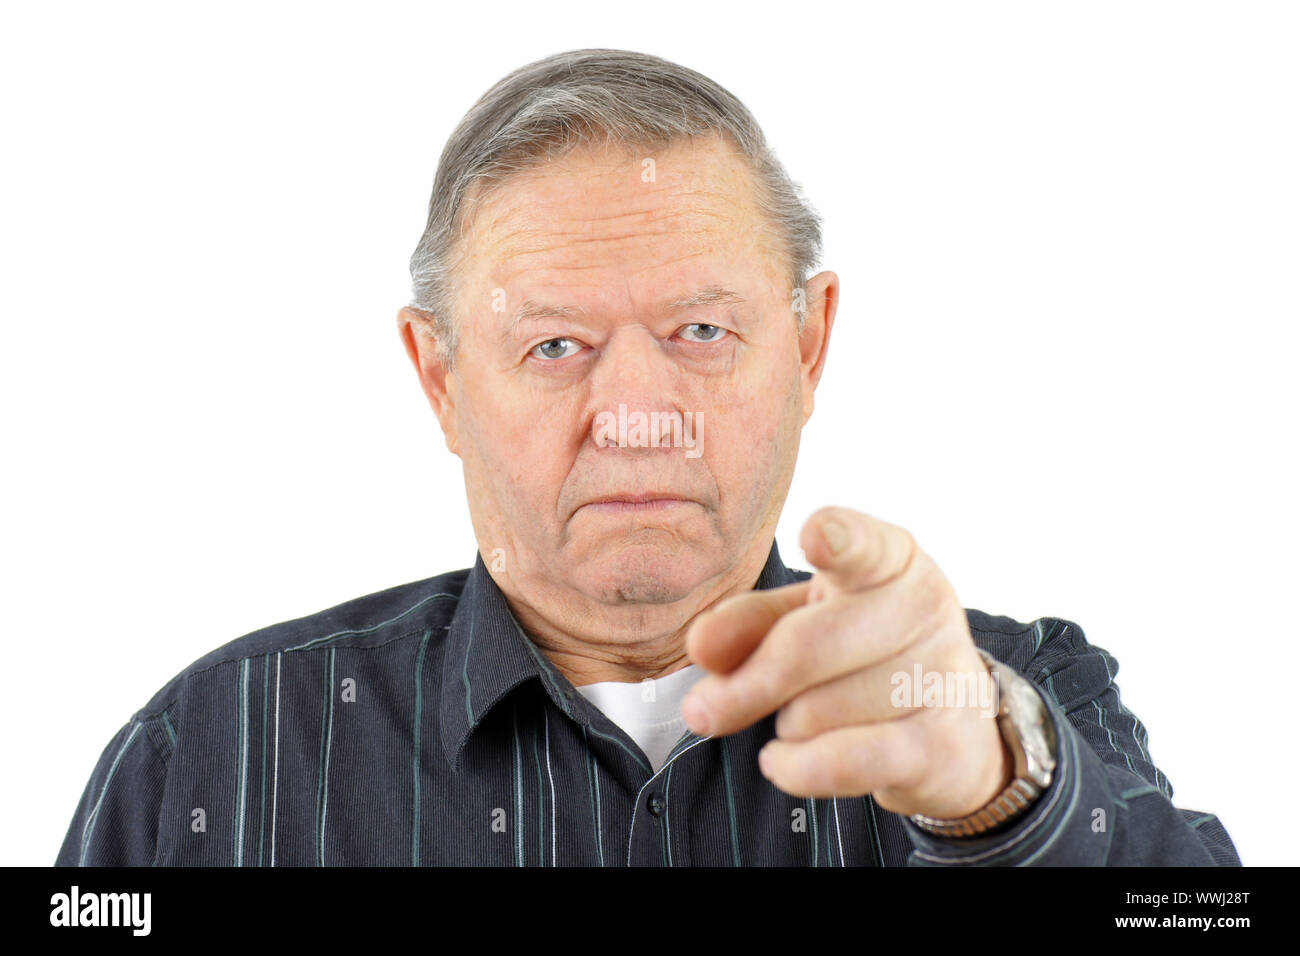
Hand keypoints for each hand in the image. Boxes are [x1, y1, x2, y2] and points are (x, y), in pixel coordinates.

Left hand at [681, 506, 1013, 819]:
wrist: (950, 729)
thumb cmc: (862, 654)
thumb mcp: (803, 620)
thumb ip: (748, 624)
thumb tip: (701, 646)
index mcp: (889, 558)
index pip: (862, 545)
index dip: (837, 539)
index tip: (815, 536)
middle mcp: (924, 605)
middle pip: (804, 646)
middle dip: (745, 686)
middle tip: (702, 710)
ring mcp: (942, 675)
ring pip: (814, 712)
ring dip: (788, 724)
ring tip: (809, 717)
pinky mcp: (942, 745)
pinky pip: (844, 761)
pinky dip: (797, 767)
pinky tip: (784, 760)